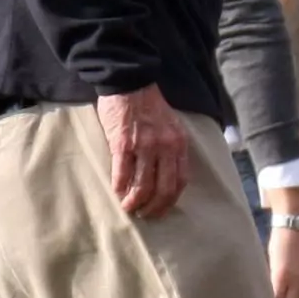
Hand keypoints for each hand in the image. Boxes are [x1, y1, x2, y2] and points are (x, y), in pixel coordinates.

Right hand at [97, 86, 191, 218]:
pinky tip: (117, 192)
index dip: (171, 199)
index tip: (162, 209)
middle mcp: (166, 147)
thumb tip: (165, 174)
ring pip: (143, 185)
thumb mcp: (171, 126)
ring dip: (135, 201)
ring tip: (128, 208)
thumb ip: (171, 148)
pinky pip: (123, 173)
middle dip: (155, 207)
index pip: (181, 180)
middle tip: (145, 215)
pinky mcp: (122, 144)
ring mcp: (145, 146)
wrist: (130, 82)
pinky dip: (120, 187)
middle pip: (164, 188)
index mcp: (179, 143)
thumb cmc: (149, 106)